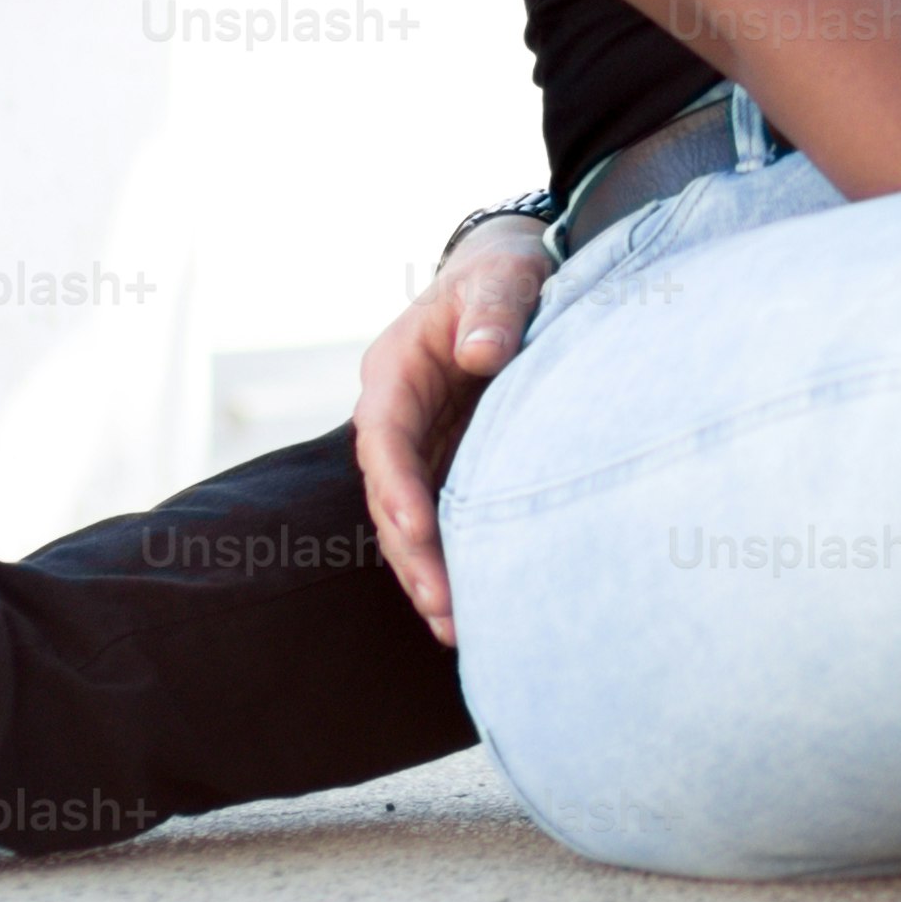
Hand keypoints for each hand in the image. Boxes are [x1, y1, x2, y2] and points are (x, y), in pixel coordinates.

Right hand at [354, 215, 546, 645]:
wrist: (516, 279)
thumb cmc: (505, 273)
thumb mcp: (503, 277)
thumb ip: (492, 311)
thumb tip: (481, 352)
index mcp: (396, 371)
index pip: (384, 436)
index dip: (396, 486)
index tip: (417, 530)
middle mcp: (398, 415)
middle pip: (390, 493)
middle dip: (411, 552)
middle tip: (442, 606)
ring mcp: (422, 446)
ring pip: (410, 520)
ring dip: (427, 572)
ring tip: (456, 628)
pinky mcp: (450, 466)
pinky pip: (441, 521)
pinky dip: (451, 563)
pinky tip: (473, 612)